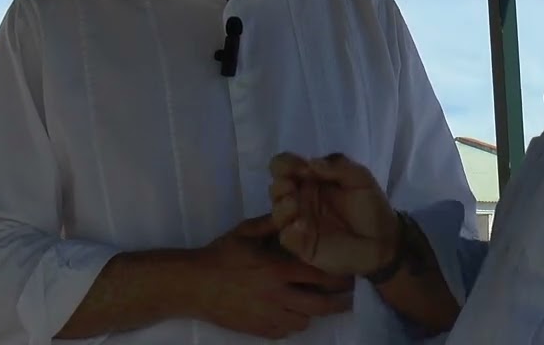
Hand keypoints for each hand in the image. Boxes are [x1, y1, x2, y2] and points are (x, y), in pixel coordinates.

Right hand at [187, 214, 353, 338]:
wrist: (193, 285)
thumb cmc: (220, 255)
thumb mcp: (245, 232)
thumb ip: (271, 223)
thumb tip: (293, 210)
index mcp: (276, 269)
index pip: (318, 276)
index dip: (338, 276)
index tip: (350, 274)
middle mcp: (276, 295)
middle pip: (319, 305)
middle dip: (339, 303)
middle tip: (349, 298)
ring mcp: (267, 316)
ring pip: (303, 322)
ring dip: (312, 313)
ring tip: (315, 303)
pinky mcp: (258, 330)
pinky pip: (285, 332)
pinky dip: (292, 324)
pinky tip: (290, 313)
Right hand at [268, 152, 398, 276]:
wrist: (384, 241)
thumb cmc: (371, 207)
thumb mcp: (360, 177)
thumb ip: (337, 165)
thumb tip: (310, 162)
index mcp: (311, 180)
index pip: (284, 167)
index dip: (285, 164)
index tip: (300, 168)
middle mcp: (301, 200)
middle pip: (275, 188)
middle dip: (279, 184)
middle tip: (291, 187)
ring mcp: (300, 223)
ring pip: (276, 213)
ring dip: (280, 206)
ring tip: (294, 205)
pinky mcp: (303, 245)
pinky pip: (286, 237)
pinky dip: (289, 230)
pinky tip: (302, 226)